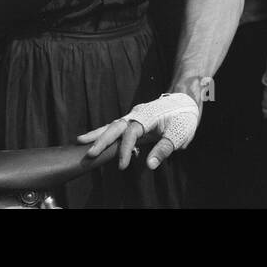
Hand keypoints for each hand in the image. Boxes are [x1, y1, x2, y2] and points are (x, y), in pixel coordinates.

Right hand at [77, 93, 200, 170]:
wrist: (186, 101)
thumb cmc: (184, 117)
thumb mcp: (179, 134)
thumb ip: (164, 148)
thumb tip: (150, 164)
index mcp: (147, 117)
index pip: (131, 135)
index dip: (125, 150)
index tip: (122, 166)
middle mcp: (137, 115)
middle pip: (115, 127)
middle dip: (102, 140)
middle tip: (89, 153)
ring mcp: (134, 117)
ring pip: (112, 125)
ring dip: (98, 134)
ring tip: (80, 141)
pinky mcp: (134, 121)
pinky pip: (117, 127)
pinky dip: (105, 133)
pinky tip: (94, 140)